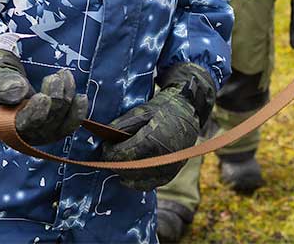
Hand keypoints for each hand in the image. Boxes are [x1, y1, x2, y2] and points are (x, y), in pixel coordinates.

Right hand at [0, 48, 87, 144]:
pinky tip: (81, 97)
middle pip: (48, 123)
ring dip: (67, 97)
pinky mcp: (54, 127)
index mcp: (5, 127)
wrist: (0, 88)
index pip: (24, 126)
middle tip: (54, 77)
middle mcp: (25, 135)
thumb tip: (20, 91)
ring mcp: (42, 133)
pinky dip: (78, 111)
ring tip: (64, 75)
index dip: (36, 114)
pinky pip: (70, 124)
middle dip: (56, 98)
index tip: (43, 97)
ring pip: (62, 121)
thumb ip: (2, 86)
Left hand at [101, 63, 215, 189]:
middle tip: (108, 156)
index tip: (104, 148)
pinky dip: (137, 182)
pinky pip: (151, 184)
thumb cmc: (164, 108)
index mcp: (154, 140)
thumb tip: (105, 137)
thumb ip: (123, 124)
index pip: (124, 155)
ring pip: (138, 179)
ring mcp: (169, 168)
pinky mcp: (172, 173)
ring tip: (117, 163)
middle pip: (129, 169)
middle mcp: (162, 157)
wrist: (189, 111)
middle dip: (115, 164)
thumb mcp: (142, 110)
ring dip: (124, 173)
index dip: (110, 153)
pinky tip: (128, 176)